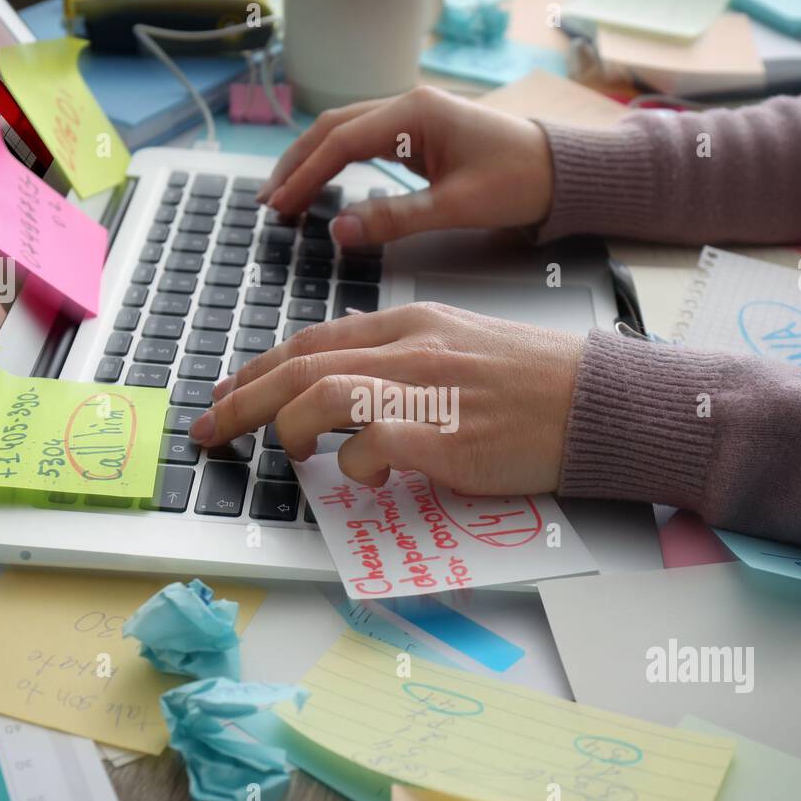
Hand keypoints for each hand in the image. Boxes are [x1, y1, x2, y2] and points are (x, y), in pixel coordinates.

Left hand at [191, 303, 584, 492]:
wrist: (592, 401)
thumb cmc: (533, 379)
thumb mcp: (459, 340)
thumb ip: (401, 349)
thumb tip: (348, 360)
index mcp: (410, 323)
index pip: (313, 339)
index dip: (260, 367)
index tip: (230, 390)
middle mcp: (407, 349)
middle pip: (298, 365)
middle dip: (240, 399)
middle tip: (207, 429)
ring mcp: (421, 391)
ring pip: (319, 394)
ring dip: (287, 427)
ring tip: (289, 453)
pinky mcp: (439, 437)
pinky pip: (366, 448)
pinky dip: (353, 467)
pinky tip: (369, 478)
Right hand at [256, 86, 553, 246]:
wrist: (560, 172)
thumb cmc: (519, 182)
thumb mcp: (455, 207)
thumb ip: (394, 219)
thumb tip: (340, 231)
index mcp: (416, 114)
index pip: (341, 141)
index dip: (304, 174)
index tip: (279, 204)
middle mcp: (409, 107)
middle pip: (333, 129)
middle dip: (297, 164)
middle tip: (269, 202)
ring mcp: (413, 118)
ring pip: (345, 133)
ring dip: (312, 162)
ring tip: (285, 196)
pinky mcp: (419, 134)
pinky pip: (365, 143)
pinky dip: (337, 163)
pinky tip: (322, 185)